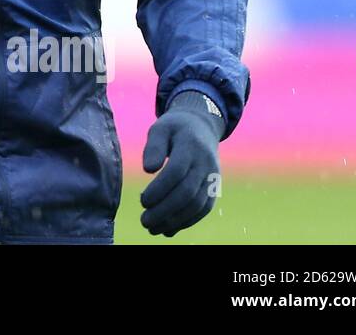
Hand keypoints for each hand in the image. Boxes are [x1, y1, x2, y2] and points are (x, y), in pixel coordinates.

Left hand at [140, 91, 223, 236]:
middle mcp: (205, 164)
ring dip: (175, 220)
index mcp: (191, 146)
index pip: (177, 171)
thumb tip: (148, 169)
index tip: (142, 201)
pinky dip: (187, 221)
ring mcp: (212, 177)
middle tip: (144, 221)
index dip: (159, 189)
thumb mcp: (160, 128)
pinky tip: (169, 229)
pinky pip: (203, 209)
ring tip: (153, 229)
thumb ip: (153, 146)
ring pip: (197, 204)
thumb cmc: (174, 128)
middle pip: (187, 192)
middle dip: (165, 210)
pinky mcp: (214, 188)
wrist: (202, 127)